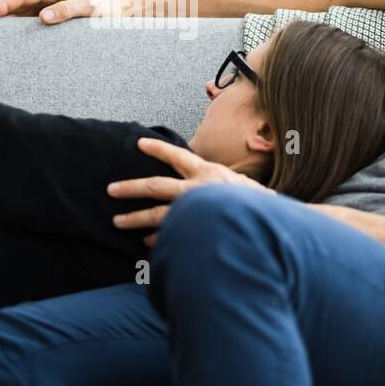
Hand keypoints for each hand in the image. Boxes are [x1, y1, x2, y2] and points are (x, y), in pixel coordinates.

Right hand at [0, 0, 109, 22]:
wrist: (119, 7)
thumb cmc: (106, 5)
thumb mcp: (89, 6)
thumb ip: (67, 10)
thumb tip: (43, 18)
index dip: (7, 4)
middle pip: (18, 3)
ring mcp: (48, 4)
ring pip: (21, 11)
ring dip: (6, 20)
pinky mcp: (51, 14)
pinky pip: (30, 19)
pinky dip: (17, 26)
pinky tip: (7, 36)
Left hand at [107, 137, 268, 245]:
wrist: (273, 225)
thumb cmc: (258, 205)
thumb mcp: (238, 185)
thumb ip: (216, 184)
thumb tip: (200, 187)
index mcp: (209, 173)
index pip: (178, 156)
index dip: (158, 149)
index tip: (140, 143)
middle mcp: (199, 190)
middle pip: (156, 186)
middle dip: (130, 188)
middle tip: (111, 190)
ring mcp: (196, 213)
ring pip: (158, 215)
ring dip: (135, 219)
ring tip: (118, 222)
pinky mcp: (196, 232)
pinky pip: (170, 235)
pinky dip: (158, 239)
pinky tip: (148, 242)